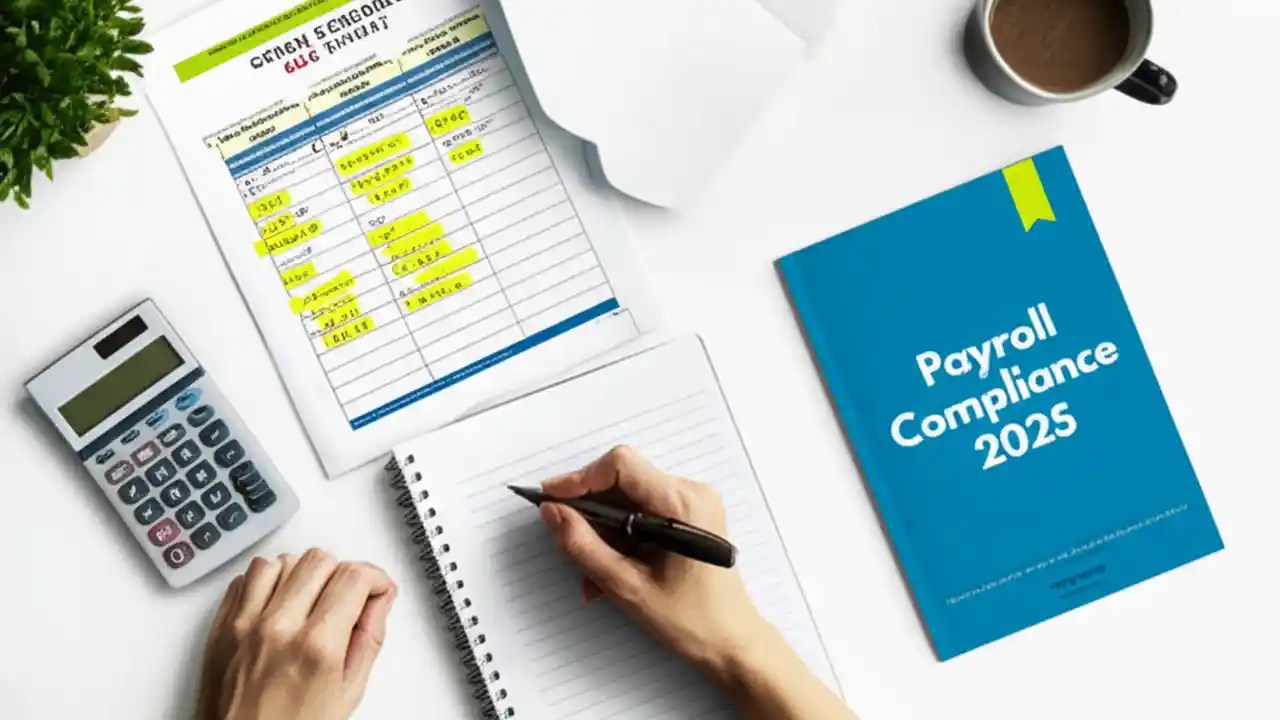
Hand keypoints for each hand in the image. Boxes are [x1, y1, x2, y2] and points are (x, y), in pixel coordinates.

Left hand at [195, 549, 396, 719]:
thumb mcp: (347, 692)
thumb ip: (369, 638)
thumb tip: (380, 600)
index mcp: (317, 646)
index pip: (354, 576)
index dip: (374, 578)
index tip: (375, 588)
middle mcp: (278, 628)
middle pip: (319, 559)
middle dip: (340, 574)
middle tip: (344, 599)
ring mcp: (244, 625)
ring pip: (280, 561)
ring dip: (300, 574)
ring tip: (308, 600)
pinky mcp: (220, 627)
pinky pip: (245, 578)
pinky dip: (266, 582)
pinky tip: (277, 603)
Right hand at [538, 446, 768, 675]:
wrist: (731, 641)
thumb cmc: (693, 620)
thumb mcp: (626, 586)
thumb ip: (583, 546)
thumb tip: (553, 513)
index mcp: (683, 504)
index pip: (621, 465)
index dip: (580, 478)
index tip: (552, 498)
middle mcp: (692, 494)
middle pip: (622, 481)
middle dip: (590, 514)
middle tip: (568, 542)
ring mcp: (693, 504)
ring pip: (628, 500)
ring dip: (603, 533)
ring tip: (593, 575)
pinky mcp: (689, 516)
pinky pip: (642, 512)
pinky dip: (620, 538)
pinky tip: (612, 571)